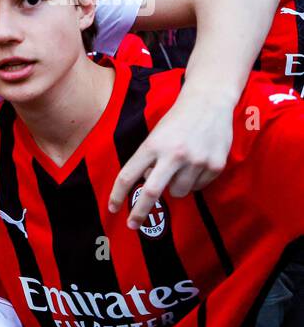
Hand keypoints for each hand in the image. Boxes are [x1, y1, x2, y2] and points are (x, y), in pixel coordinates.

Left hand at [109, 88, 230, 227]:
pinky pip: (198, 187)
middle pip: (152, 192)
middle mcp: (174, 154)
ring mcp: (197, 161)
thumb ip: (148, 160)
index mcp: (153, 145)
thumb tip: (147, 185)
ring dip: (174, 188)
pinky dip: (193, 181)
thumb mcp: (155, 136)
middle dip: (140, 212)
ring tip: (179, 168)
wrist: (209, 102)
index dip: (117, 195)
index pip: (128, 175)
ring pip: (178, 193)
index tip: (112, 208)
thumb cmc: (177, 121)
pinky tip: (196, 162)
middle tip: (132, 224)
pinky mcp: (215, 165)